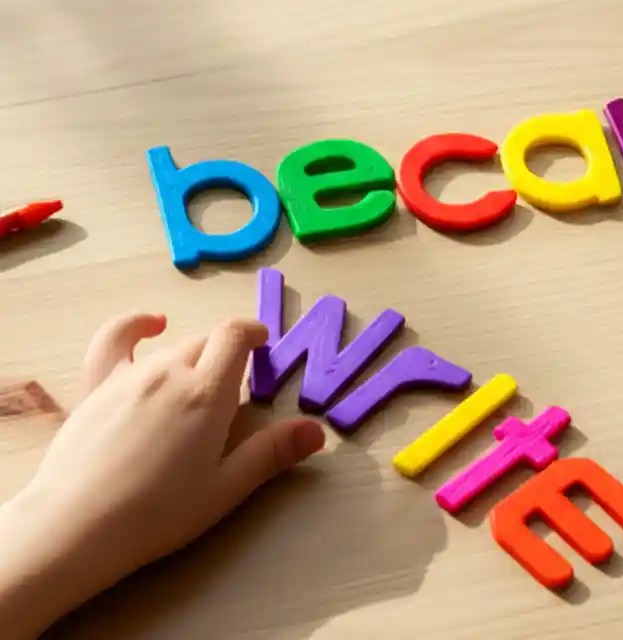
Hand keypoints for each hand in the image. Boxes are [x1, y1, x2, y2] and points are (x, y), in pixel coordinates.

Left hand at [0, 314, 325, 638]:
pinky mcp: (96, 387)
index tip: (263, 343)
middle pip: (206, 342)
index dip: (253, 332)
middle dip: (226, 352)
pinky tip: (149, 325)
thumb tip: (316, 430)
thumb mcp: (225, 489)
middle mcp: (170, 373)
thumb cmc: (157, 513)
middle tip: (237, 379)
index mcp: (208, 394)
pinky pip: (115, 341)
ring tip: (198, 378)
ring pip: (170, 346)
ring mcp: (129, 377)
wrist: (77, 524)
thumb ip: (271, 454)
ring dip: (191, 353)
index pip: (235, 337)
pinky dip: (134, 325)